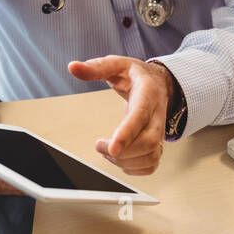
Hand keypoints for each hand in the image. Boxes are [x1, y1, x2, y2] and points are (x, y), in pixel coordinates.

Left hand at [67, 56, 172, 174]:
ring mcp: (159, 131)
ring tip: (108, 152)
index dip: (127, 134)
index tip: (111, 148)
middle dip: (122, 152)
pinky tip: (122, 159)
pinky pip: (152, 164)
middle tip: (100, 146)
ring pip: (150, 156)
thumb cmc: (136, 76)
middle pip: (148, 142)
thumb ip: (96, 67)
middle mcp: (157, 115)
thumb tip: (74, 67)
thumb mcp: (117, 64)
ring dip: (125, 161)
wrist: (159, 83)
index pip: (140, 116)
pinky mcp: (158, 143)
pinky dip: (134, 168)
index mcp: (148, 94)